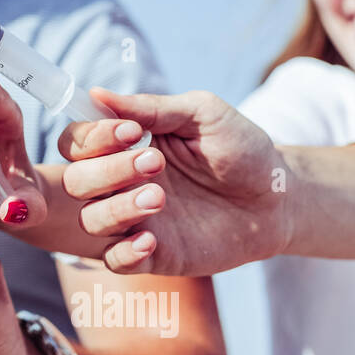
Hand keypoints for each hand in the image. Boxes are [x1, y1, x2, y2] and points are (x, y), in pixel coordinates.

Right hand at [58, 88, 288, 275]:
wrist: (279, 198)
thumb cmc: (240, 150)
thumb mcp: (203, 115)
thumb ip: (151, 107)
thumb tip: (97, 94)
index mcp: (124, 147)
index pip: (76, 143)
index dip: (91, 137)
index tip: (131, 131)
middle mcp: (120, 183)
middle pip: (75, 181)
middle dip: (107, 170)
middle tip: (154, 162)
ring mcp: (134, 220)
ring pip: (90, 220)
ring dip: (117, 208)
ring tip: (159, 199)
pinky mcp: (154, 255)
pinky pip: (114, 261)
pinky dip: (123, 252)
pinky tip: (150, 240)